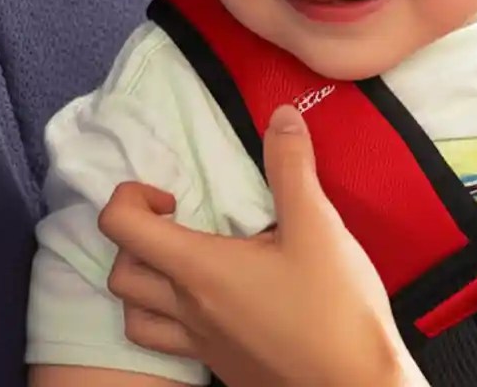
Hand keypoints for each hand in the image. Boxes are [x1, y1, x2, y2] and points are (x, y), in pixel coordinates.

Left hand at [98, 104, 425, 386]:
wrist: (356, 385)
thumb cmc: (335, 309)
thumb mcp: (319, 228)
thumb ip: (292, 169)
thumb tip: (280, 116)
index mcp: (200, 270)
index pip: (122, 227)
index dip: (131, 197)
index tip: (173, 194)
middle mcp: (188, 311)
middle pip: (120, 274)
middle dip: (135, 240)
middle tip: (178, 223)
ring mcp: (202, 346)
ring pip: (135, 318)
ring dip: (145, 285)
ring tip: (183, 265)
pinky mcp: (223, 368)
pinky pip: (171, 346)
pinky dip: (170, 321)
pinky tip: (212, 307)